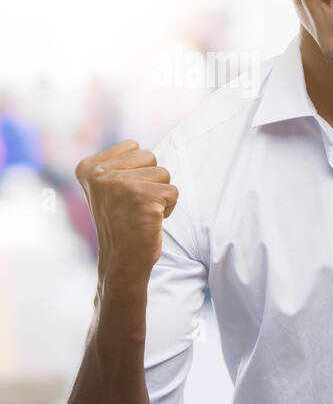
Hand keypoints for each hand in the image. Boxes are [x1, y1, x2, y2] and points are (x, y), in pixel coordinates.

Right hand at [75, 139, 178, 285]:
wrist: (121, 260)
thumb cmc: (121, 222)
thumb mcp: (107, 188)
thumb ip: (117, 165)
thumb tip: (137, 144)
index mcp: (88, 167)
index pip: (133, 145)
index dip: (138, 170)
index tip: (123, 194)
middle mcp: (99, 173)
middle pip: (150, 156)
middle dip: (151, 180)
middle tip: (135, 204)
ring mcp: (120, 184)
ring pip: (164, 172)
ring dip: (161, 194)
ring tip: (143, 211)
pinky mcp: (142, 197)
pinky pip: (173, 191)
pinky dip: (169, 207)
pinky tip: (151, 219)